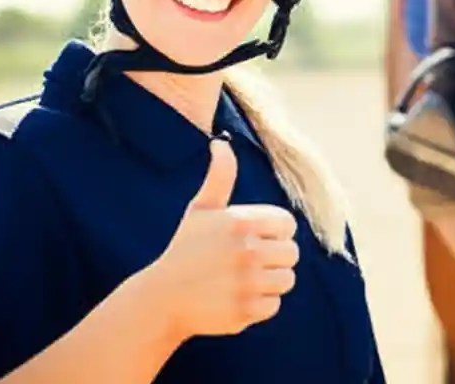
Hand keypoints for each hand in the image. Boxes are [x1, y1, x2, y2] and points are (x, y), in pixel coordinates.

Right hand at [144, 137, 299, 339]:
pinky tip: (236, 297)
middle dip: (273, 257)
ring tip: (241, 279)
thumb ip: (219, 177)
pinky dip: (259, 304)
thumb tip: (220, 143)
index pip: (288, 225)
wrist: (163, 297)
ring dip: (268, 281)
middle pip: (291, 254)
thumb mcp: (201, 210)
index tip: (252, 238)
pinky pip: (274, 305)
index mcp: (240, 223)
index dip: (273, 232)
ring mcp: (246, 284)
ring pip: (286, 280)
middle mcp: (246, 252)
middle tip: (245, 262)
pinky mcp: (245, 311)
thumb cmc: (186, 249)